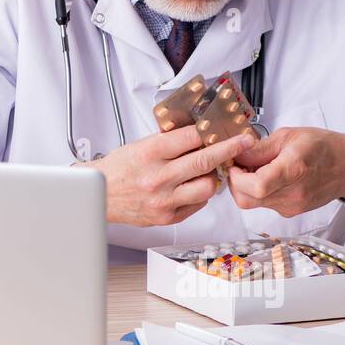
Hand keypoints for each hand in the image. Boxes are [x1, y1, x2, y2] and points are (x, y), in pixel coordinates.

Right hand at [81, 125, 258, 226]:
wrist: (100, 196)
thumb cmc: (117, 169)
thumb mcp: (139, 145)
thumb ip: (168, 141)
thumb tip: (198, 133)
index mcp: (150, 153)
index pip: (192, 137)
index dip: (213, 131)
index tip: (228, 127)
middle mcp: (158, 177)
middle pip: (205, 160)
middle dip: (229, 148)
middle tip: (244, 142)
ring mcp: (164, 199)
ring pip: (207, 186)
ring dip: (212, 176)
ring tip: (206, 171)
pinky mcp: (167, 217)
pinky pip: (197, 204)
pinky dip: (199, 193)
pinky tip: (190, 186)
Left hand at [227, 128, 344, 217]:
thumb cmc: (322, 147)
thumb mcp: (289, 136)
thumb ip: (259, 148)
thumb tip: (235, 154)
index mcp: (294, 169)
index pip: (258, 186)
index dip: (238, 177)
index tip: (235, 164)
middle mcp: (294, 193)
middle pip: (248, 199)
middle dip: (236, 182)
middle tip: (240, 165)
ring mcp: (293, 206)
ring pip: (253, 203)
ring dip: (246, 187)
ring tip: (257, 168)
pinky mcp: (292, 212)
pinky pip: (265, 204)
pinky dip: (259, 192)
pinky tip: (268, 177)